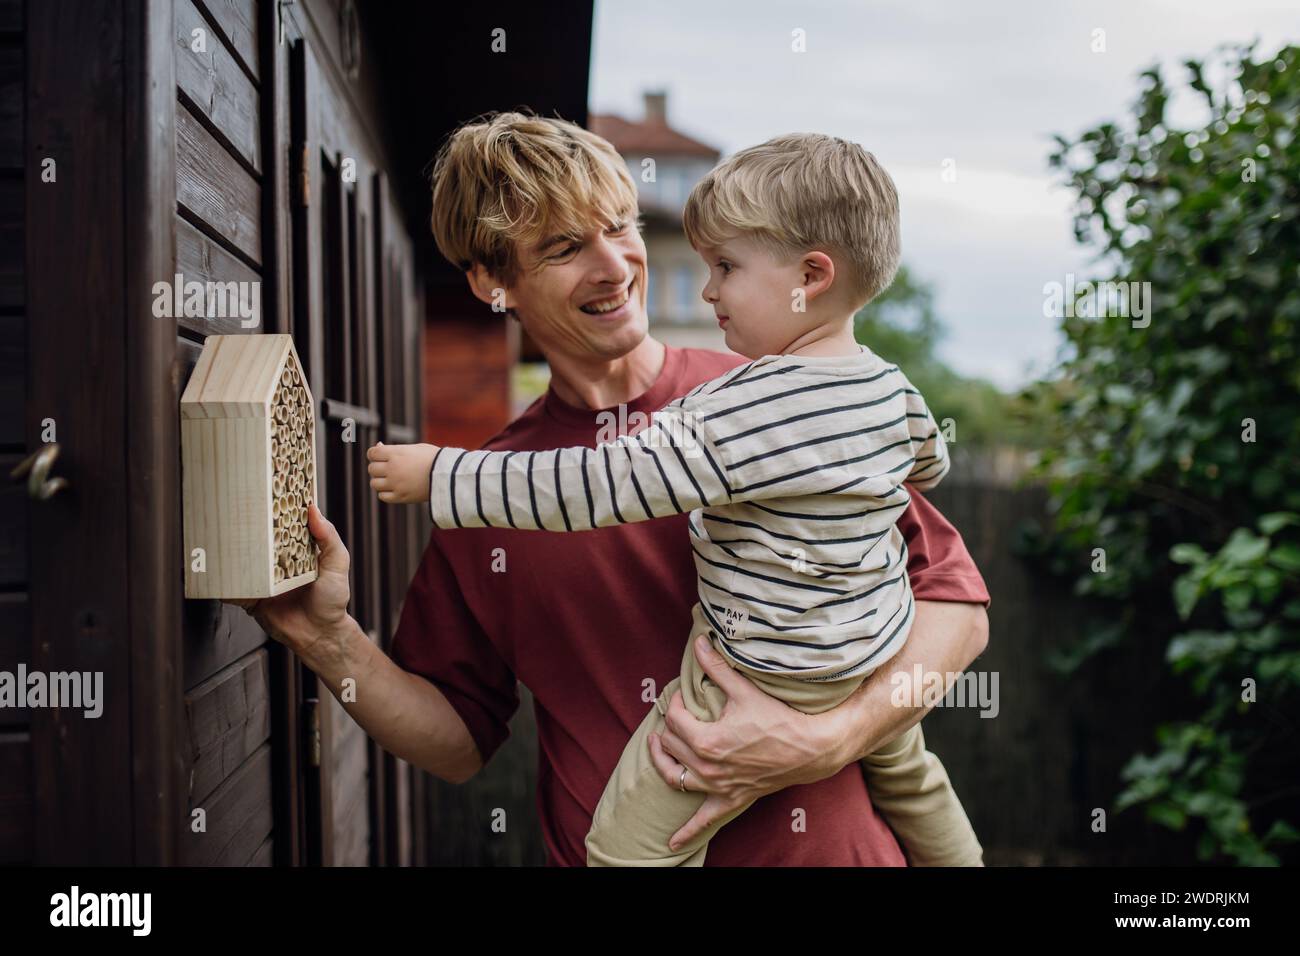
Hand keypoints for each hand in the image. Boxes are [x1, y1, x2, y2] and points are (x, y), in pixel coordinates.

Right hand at [224, 503, 352, 668]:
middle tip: (229, 505)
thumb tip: (314, 510)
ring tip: (213, 532)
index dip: (272, 507)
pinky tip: (210, 568)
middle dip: (243, 524)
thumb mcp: (337, 564)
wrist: (320, 635)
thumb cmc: (332, 599)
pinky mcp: (249, 596)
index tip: (260, 486)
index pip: (280, 522)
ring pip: (239, 559)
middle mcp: (274, 559)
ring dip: (226, 549)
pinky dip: (220, 579)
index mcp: (294, 547)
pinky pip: (231, 586)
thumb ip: (329, 538)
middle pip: (255, 537)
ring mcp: (260, 577)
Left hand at [366, 441, 437, 503]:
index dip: (374, 454)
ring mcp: (396, 484)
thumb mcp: (415, 448)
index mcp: (396, 453)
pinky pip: (382, 496)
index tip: (381, 456)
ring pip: (374, 484)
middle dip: (378, 468)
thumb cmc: (433, 459)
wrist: (449, 475)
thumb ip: (395, 448)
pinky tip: (395, 488)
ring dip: (380, 481)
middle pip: (371, 469)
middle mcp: (393, 468)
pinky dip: (386, 493)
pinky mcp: (401, 497)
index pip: (371, 453)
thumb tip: (378, 446)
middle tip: (388, 468)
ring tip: (392, 479)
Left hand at [648, 634, 843, 851]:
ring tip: (657, 747)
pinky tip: (671, 844)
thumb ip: (718, 667)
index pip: (674, 719)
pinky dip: (686, 832)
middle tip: (673, 713)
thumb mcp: (745, 690)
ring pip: (676, 777)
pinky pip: (704, 820)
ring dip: (663, 762)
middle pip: (671, 745)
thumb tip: (698, 642)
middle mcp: (708, 768)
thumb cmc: (779, 718)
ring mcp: (718, 787)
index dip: (674, 703)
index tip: (680, 694)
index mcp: (707, 741)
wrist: (810, 749)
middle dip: (668, 727)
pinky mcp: (730, 799)